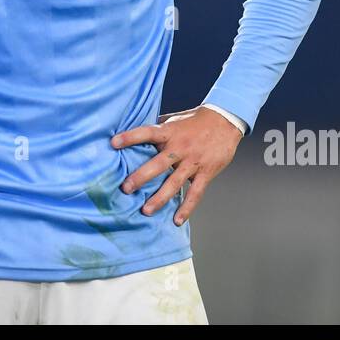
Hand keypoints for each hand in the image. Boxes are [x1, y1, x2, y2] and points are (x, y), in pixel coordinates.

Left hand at [111, 107, 243, 225]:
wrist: (225, 120)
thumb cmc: (196, 119)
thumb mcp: (174, 119)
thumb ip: (157, 126)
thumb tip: (135, 129)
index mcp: (170, 132)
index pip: (147, 133)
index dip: (130, 137)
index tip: (113, 143)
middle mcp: (180, 148)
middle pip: (158, 164)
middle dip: (141, 177)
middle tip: (126, 188)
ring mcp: (193, 161)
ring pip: (174, 183)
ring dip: (160, 198)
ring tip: (146, 210)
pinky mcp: (206, 172)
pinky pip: (195, 193)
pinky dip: (187, 208)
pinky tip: (177, 220)